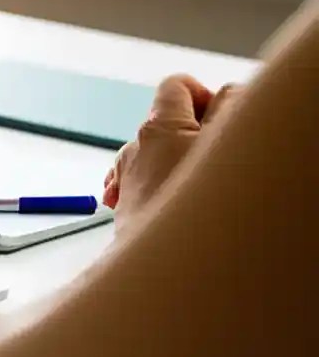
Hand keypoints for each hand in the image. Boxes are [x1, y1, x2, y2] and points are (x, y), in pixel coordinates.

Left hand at [103, 75, 240, 233]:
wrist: (166, 268)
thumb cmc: (198, 208)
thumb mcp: (225, 144)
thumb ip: (228, 109)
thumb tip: (226, 95)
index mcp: (158, 127)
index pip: (176, 87)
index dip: (204, 95)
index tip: (223, 118)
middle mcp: (135, 149)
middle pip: (168, 122)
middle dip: (198, 133)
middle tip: (223, 155)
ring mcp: (128, 179)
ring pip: (160, 156)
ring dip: (182, 163)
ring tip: (206, 186)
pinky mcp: (128, 208)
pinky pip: (148, 185)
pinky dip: (167, 187)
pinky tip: (182, 202)